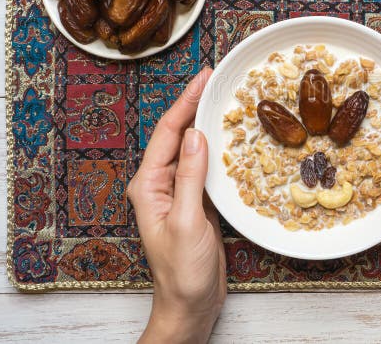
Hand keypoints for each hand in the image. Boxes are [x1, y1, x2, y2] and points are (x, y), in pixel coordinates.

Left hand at [128, 67, 225, 343]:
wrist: (190, 303)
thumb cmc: (183, 270)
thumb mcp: (187, 221)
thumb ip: (190, 177)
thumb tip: (197, 134)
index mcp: (149, 185)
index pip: (167, 133)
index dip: (185, 102)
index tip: (203, 77)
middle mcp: (160, 184)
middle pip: (178, 134)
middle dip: (196, 105)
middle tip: (218, 79)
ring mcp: (178, 192)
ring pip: (193, 148)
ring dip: (208, 123)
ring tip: (226, 100)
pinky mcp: (196, 202)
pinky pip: (205, 166)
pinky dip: (218, 147)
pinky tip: (231, 137)